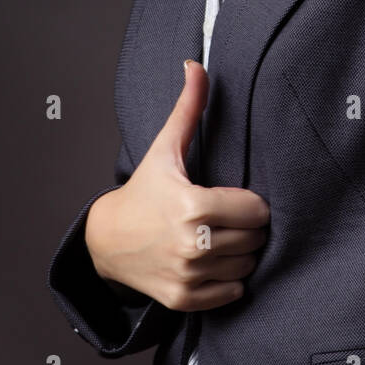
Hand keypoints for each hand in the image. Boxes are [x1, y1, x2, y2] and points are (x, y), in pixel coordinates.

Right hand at [85, 60, 269, 310]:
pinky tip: (213, 262)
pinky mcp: (183, 299)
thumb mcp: (165, 149)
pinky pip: (232, 294)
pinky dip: (229, 281)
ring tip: (221, 238)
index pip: (257, 210)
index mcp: (193, 206)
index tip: (234, 198)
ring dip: (241, 254)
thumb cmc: (144, 191)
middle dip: (248, 228)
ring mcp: (187, 275)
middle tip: (228, 218)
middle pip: (255, 239)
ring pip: (247, 267)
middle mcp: (191, 244)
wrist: (106, 240)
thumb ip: (188, 108)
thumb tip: (197, 65)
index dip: (250, 202)